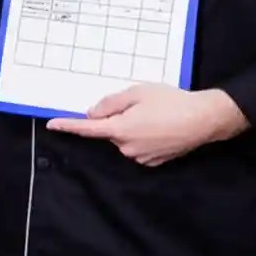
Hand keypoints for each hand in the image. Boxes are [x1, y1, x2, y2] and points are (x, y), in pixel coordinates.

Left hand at [46, 84, 248, 166]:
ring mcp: (141, 158)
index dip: (68, 126)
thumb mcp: (137, 93)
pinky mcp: (154, 162)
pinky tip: (160, 127)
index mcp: (121, 130)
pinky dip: (143, 137)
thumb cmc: (171, 101)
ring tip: (155, 116)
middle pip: (110, 132)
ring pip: (125, 140)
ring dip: (131, 128)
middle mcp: (127, 148)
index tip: (52, 125)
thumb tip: (92, 114)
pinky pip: (138, 148)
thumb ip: (110, 103)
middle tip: (139, 106)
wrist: (204, 119)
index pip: (87, 129)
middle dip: (116, 119)